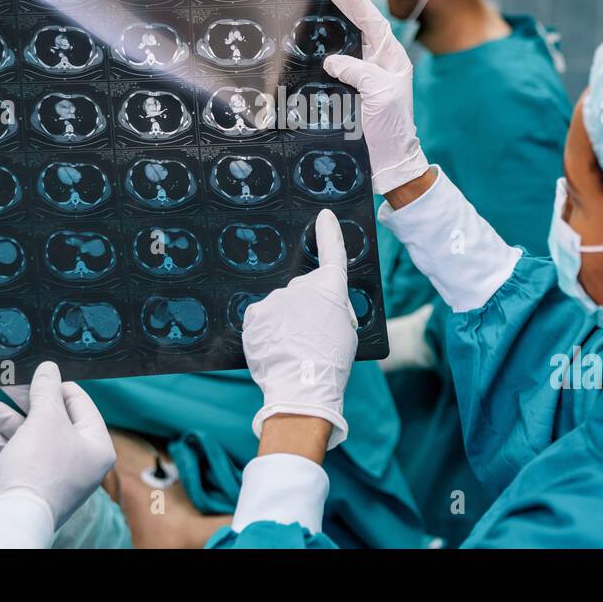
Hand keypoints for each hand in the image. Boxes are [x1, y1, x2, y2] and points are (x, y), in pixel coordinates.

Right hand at [0, 362, 116, 529]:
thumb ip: (46, 390)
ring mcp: (54, 472)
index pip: (79, 403)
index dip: (56, 384)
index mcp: (96, 445)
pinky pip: (18, 453)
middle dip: (22, 400)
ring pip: (29, 435)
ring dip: (3, 418)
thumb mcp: (45, 418)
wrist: (12, 516)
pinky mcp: (31, 482)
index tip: (35, 370)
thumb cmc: (38, 467)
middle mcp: (79, 459)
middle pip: (51, 417)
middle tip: (4, 382)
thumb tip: (49, 369)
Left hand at [242, 209, 357, 449]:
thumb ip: (333, 309)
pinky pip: (262, 318)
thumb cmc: (332, 362)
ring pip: (281, 306)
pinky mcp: (254, 314)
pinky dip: (268, 330)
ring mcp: (275, 299)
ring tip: (293, 348)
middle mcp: (301, 286)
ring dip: (286, 321)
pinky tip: (275, 348)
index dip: (329, 233)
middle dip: (307, 309)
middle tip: (312, 337)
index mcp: (330, 287)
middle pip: (304, 291)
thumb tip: (318, 308)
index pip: (332, 252)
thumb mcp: (347, 332)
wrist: (303, 385)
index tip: (324, 216)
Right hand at [322, 0, 428, 193]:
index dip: (355, 0)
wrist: (386, 164)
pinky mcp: (346, 94)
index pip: (372, 21)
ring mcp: (360, 79)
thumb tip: (332, 61)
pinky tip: (302, 51)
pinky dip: (316, 59)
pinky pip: (330, 71)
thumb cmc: (391, 128)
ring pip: (341, 47)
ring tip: (309, 10)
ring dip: (326, 32)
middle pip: (356, 28)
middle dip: (340, 7)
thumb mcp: (380, 94)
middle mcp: (375, 64)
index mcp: (391, 58)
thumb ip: (359, 71)